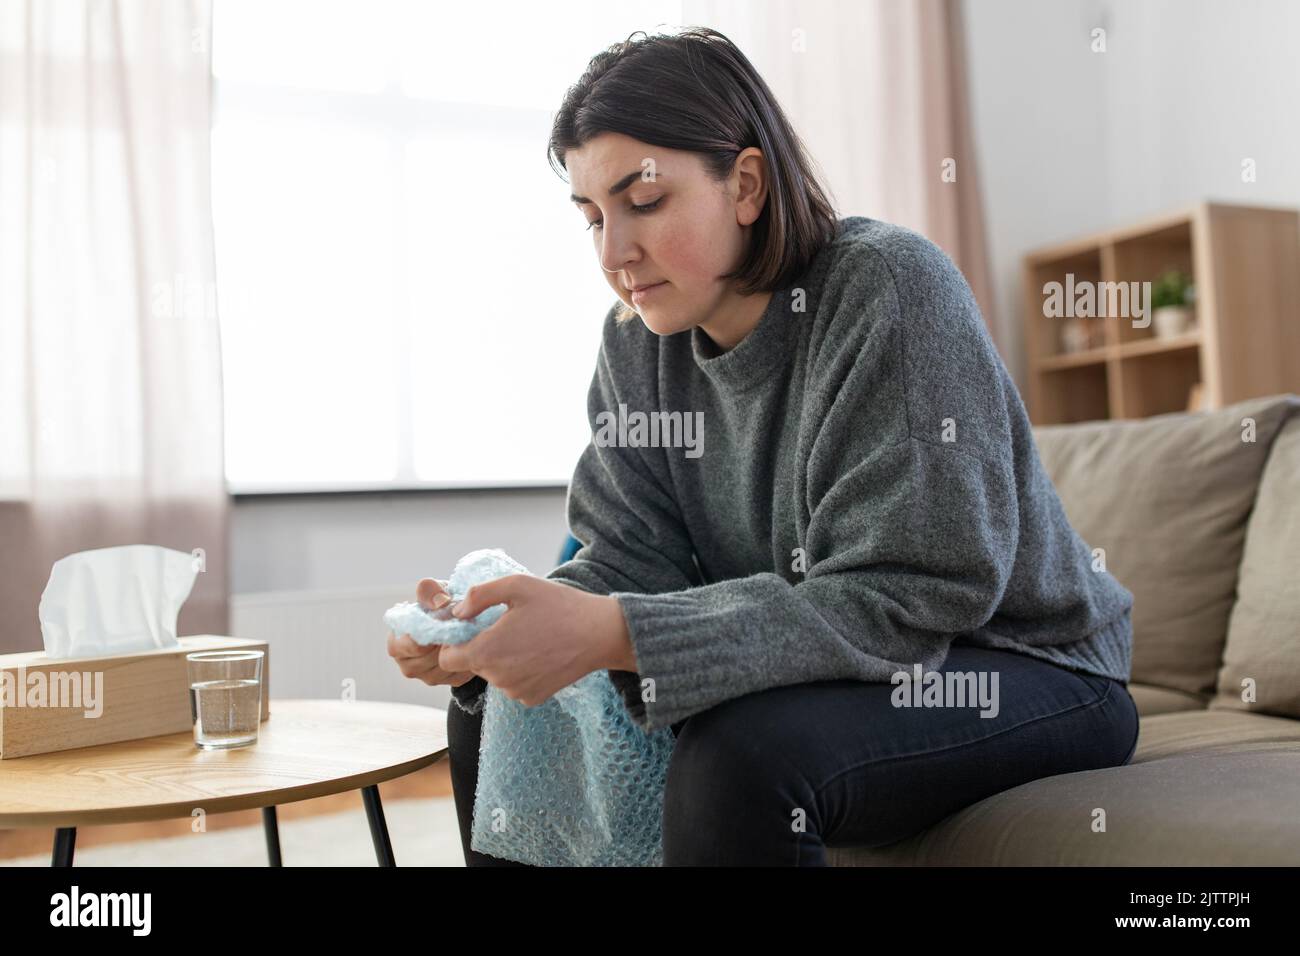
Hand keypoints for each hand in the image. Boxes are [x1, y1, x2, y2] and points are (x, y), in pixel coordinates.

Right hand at [386, 577, 478, 687]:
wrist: (457, 618)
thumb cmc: (438, 604)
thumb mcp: (433, 591)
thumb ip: (429, 590)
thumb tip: (439, 602)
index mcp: (396, 644)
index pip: (411, 645)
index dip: (430, 631)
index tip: (445, 617)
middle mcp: (408, 665)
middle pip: (431, 659)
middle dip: (447, 640)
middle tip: (461, 623)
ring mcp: (429, 676)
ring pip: (448, 667)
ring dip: (460, 649)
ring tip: (467, 631)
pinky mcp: (450, 681)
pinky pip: (463, 672)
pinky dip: (470, 657)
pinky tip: (473, 643)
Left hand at [438, 575, 634, 707]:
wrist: (599, 634)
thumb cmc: (558, 605)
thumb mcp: (517, 585)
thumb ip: (479, 595)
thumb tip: (457, 611)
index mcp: (487, 651)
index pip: (447, 659)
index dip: (453, 642)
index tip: (471, 628)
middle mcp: (497, 677)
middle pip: (471, 664)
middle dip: (481, 646)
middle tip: (507, 626)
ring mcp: (515, 691)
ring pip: (493, 674)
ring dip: (501, 659)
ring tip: (528, 637)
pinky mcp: (532, 698)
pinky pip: (512, 684)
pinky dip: (519, 671)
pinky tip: (539, 654)